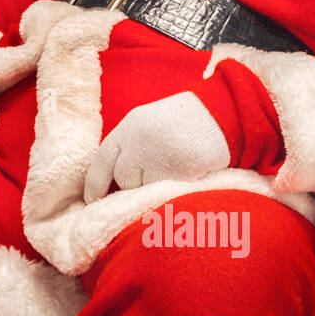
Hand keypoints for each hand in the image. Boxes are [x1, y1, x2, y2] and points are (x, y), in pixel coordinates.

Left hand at [83, 92, 230, 202]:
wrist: (223, 113)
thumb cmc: (185, 123)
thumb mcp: (148, 126)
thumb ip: (130, 148)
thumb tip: (113, 184)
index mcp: (128, 127)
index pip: (101, 161)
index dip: (94, 186)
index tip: (91, 202)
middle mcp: (138, 141)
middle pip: (123, 180)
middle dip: (133, 187)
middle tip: (153, 182)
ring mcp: (158, 156)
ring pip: (144, 190)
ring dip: (154, 190)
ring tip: (173, 176)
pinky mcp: (180, 171)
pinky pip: (168, 193)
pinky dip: (174, 193)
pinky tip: (186, 180)